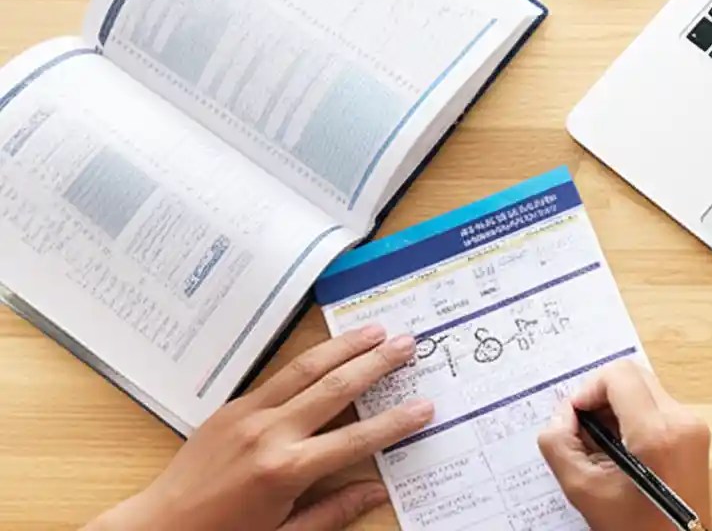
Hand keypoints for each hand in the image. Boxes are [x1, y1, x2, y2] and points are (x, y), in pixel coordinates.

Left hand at [84, 326, 433, 530]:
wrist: (157, 529)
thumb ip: (333, 513)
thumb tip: (375, 492)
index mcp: (287, 471)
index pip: (357, 440)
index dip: (395, 422)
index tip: (424, 406)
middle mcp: (269, 434)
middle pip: (336, 388)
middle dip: (375, 364)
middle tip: (406, 344)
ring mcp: (247, 415)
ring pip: (306, 369)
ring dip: (344, 347)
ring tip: (374, 331)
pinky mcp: (230, 408)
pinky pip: (277, 376)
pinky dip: (308, 359)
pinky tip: (328, 351)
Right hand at [537, 361, 711, 530]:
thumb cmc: (634, 529)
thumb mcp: (583, 490)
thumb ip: (559, 443)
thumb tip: (564, 412)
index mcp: (656, 433)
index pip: (619, 375)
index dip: (589, 388)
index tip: (576, 416)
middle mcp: (681, 421)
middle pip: (633, 377)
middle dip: (602, 396)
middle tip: (586, 431)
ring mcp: (693, 426)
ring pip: (645, 389)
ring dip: (617, 408)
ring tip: (604, 446)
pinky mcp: (696, 433)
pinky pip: (658, 406)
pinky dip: (634, 418)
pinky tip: (624, 450)